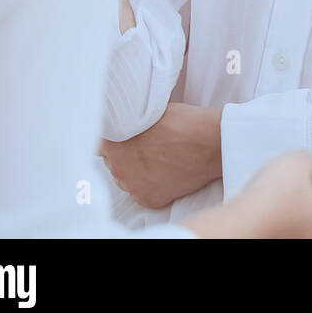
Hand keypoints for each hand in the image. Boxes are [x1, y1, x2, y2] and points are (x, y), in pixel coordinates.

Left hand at [101, 103, 222, 208]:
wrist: (211, 142)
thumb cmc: (184, 122)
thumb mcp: (150, 113)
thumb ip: (130, 123)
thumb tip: (123, 125)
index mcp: (113, 144)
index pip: (100, 145)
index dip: (114, 140)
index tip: (124, 138)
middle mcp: (118, 168)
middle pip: (114, 163)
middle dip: (127, 156)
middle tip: (148, 147)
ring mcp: (134, 186)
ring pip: (127, 180)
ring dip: (137, 171)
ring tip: (159, 159)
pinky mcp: (150, 200)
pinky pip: (143, 193)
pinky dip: (152, 185)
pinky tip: (166, 171)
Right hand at [233, 151, 311, 237]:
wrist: (235, 228)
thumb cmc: (271, 201)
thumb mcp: (300, 159)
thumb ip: (310, 161)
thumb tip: (305, 170)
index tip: (302, 173)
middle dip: (306, 193)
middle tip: (290, 181)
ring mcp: (299, 248)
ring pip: (300, 222)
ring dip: (289, 207)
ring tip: (273, 195)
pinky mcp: (273, 245)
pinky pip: (279, 231)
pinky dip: (273, 221)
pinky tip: (261, 212)